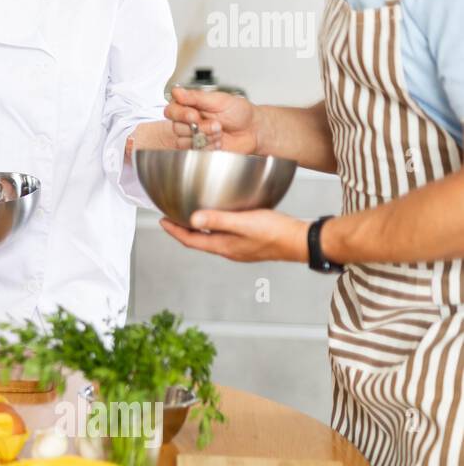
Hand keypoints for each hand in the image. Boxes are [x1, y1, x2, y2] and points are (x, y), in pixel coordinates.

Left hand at [159, 209, 308, 263]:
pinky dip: (216, 225)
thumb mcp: (244, 223)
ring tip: (191, 215)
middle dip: (183, 229)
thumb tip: (192, 218)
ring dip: (199, 227)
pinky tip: (221, 216)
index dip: (174, 231)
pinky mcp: (250, 243)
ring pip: (212, 238)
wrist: (303, 241)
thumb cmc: (276, 233)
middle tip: (172, 217)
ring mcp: (239, 248)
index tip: (162, 221)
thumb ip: (218, 219)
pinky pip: (226, 235)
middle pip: (198, 240)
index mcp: (223, 246)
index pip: (190, 240)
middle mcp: (229, 250)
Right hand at [165, 86, 261, 153]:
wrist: (253, 130)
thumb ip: (196, 96)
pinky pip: (194, 151)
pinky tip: (219, 142)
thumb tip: (176, 91)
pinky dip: (208, 147)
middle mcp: (189, 121)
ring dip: (204, 137)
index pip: (171, 110)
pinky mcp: (199, 149)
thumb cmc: (239, 112)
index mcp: (191, 105)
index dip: (180, 114)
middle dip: (199, 127)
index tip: (194, 115)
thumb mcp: (219, 100)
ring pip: (183, 141)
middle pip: (176, 127)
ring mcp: (193, 136)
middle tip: (216, 124)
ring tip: (219, 132)